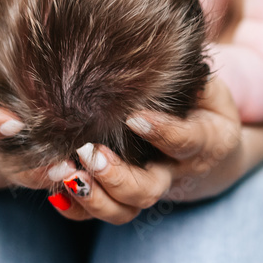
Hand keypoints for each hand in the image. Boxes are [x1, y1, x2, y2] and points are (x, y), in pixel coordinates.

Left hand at [24, 76, 244, 223]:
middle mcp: (175, 173)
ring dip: (91, 196)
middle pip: (147, 190)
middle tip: (89, 151)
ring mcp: (147, 188)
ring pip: (122, 210)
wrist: (206, 144)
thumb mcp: (210, 87)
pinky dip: (73, 206)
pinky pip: (96, 212)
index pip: (184, 142)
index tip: (133, 117)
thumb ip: (194, 75)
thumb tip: (171, 50)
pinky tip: (52, 186)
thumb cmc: (203, 103)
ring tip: (64, 170)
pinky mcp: (122, 195)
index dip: (161, 132)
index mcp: (205, 142)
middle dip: (116, 176)